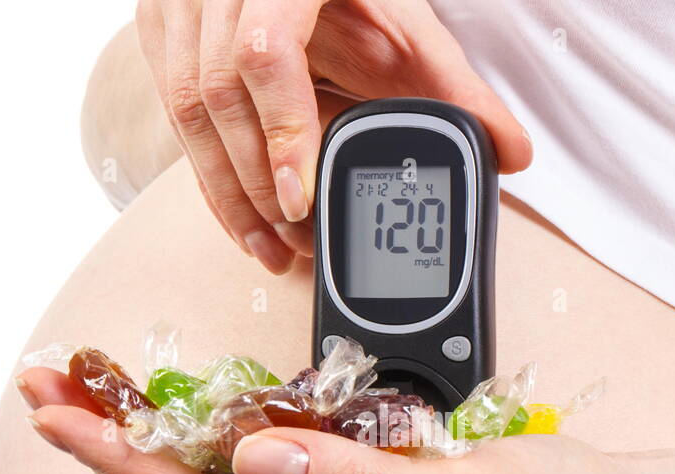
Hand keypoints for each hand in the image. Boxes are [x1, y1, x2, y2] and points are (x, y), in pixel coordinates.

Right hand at [134, 0, 532, 274]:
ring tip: (271, 248)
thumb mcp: (404, 18)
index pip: (264, 52)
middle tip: (297, 240)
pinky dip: (207, 175)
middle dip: (256, 182)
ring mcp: (179, 7)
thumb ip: (454, 85)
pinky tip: (241, 220)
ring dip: (227, 192)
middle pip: (216, 94)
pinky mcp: (163, 31)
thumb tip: (511, 151)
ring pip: (185, 111)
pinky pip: (174, 114)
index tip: (300, 197)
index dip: (281, 131)